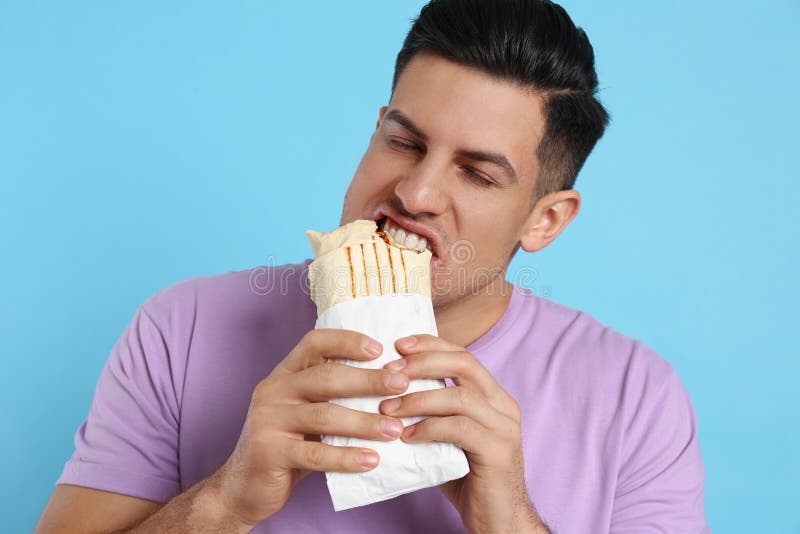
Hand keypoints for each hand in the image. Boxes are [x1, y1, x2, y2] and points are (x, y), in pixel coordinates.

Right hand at [210, 329, 409, 526]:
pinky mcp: (269, 452)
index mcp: (285, 374)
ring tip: (395, 429)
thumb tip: (390, 383)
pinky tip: (372, 460)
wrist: (244, 485)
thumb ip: (333, 395)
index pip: (314, 342)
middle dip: (368, 380)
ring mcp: (268, 420)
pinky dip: (347, 457)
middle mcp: (274, 390)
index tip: (380, 350)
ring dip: (365, 422)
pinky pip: (316, 454)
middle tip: (401, 385)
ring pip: (325, 415)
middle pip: (327, 377)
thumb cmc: (288, 443)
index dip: (347, 341)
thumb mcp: (306, 411)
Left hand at [380, 334, 545, 533]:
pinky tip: (407, 436)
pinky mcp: (498, 451)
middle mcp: (503, 406)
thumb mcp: (447, 438)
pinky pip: (459, 428)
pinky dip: (429, 428)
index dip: (431, 345)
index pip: (463, 355)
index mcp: (493, 397)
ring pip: (459, 396)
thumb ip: (431, 414)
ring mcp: (504, 428)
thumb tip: (386, 394)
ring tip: (388, 408)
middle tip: (389, 371)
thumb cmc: (468, 479)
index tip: (399, 345)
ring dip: (418, 399)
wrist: (499, 522)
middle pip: (464, 364)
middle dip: (423, 362)